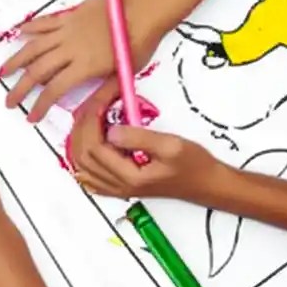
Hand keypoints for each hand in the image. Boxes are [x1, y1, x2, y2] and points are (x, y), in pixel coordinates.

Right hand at [0, 0, 161, 121]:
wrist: (143, 9)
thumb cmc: (140, 40)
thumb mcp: (124, 72)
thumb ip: (103, 89)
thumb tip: (89, 106)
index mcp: (85, 66)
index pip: (55, 89)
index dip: (40, 105)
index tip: (32, 116)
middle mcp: (70, 49)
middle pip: (37, 70)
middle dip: (20, 88)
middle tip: (9, 100)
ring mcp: (67, 30)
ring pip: (34, 46)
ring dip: (16, 60)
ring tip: (3, 71)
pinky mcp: (69, 16)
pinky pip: (44, 23)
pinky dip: (30, 28)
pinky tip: (19, 33)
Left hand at [69, 87, 224, 201]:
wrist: (207, 184)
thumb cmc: (194, 164)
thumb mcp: (171, 145)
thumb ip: (139, 138)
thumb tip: (110, 130)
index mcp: (129, 177)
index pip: (94, 146)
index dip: (92, 119)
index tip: (101, 98)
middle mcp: (118, 186)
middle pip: (82, 155)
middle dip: (83, 124)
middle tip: (95, 101)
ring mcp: (116, 188)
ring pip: (81, 165)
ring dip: (79, 137)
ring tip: (91, 114)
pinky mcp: (119, 186)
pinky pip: (89, 175)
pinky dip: (81, 155)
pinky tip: (86, 140)